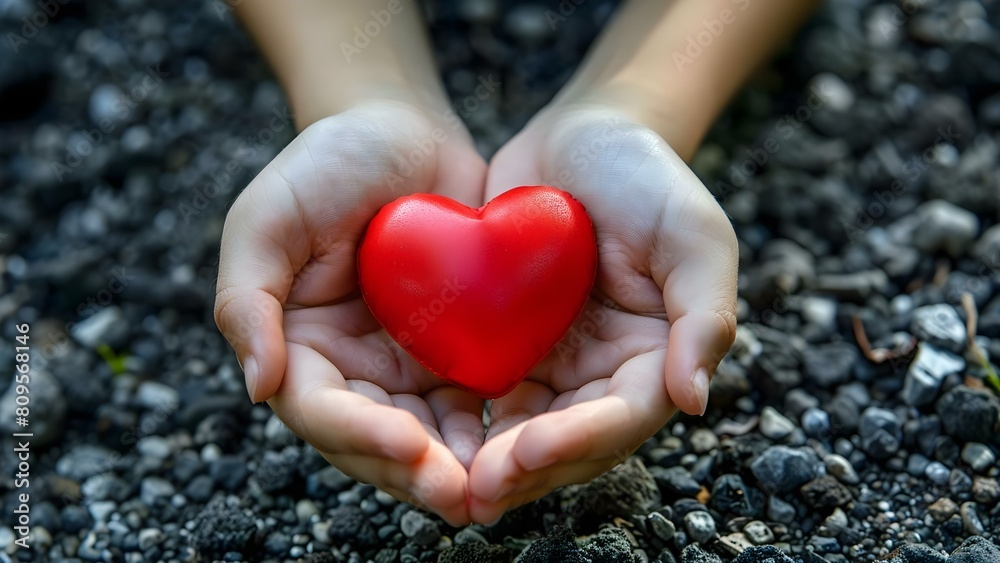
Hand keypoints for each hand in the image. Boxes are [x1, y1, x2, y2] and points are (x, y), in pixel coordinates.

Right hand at [214, 102, 487, 524]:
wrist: (400, 129)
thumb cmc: (327, 163)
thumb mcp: (268, 216)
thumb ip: (248, 299)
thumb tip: (257, 388)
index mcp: (297, 349)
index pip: (322, 411)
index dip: (361, 437)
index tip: (409, 448)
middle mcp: (349, 370)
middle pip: (376, 441)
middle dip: (416, 472)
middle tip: (464, 496)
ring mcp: (402, 366)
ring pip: (427, 436)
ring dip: (457, 467)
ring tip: (497, 486)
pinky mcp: (452, 351)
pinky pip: (469, 402)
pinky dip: (490, 429)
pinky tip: (524, 443)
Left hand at [467, 104, 738, 522]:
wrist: (582, 135)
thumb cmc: (645, 175)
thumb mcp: (692, 232)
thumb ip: (703, 313)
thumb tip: (692, 401)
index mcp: (656, 357)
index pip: (623, 418)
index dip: (579, 441)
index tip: (528, 450)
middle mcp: (607, 373)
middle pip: (572, 442)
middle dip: (527, 471)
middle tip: (476, 491)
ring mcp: (558, 365)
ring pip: (526, 433)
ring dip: (493, 464)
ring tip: (449, 484)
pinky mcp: (511, 347)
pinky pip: (489, 397)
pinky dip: (466, 424)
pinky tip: (428, 437)